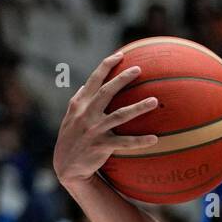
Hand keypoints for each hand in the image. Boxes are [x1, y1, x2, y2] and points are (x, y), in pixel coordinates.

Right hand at [54, 51, 161, 186]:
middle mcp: (86, 114)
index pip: (94, 80)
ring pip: (120, 115)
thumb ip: (78, 101)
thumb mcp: (69, 118)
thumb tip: (85, 85)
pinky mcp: (101, 146)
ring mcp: (94, 130)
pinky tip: (155, 139)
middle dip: (123, 79)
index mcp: (79, 104)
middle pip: (107, 91)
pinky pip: (125, 142)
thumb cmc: (71, 139)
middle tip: (139, 69)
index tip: (121, 55)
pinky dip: (140, 141)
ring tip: (155, 101)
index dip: (107, 66)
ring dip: (138, 108)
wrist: (66, 166)